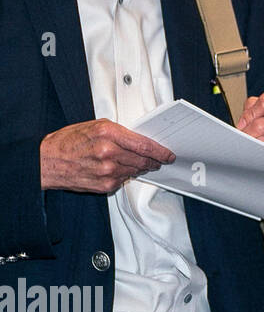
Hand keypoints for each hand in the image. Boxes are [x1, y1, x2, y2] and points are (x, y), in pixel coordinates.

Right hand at [40, 119, 174, 192]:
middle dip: (153, 161)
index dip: (161, 151)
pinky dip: (124, 175)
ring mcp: (107, 171)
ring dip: (139, 168)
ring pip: (135, 171)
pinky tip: (116, 170)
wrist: (46, 161)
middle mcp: (109, 152)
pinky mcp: (104, 185)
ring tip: (136, 164)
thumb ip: (119, 132)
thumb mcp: (94, 126)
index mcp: (108, 134)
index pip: (145, 145)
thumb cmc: (68, 142)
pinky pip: (123, 180)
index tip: (168, 154)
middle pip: (144, 160)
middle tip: (158, 161)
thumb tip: (140, 140)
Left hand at [237, 92, 263, 166]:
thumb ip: (262, 107)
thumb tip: (243, 120)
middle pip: (260, 124)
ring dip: (252, 147)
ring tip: (253, 148)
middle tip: (242, 140)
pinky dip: (263, 158)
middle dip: (246, 134)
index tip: (244, 124)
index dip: (249, 114)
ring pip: (262, 143)